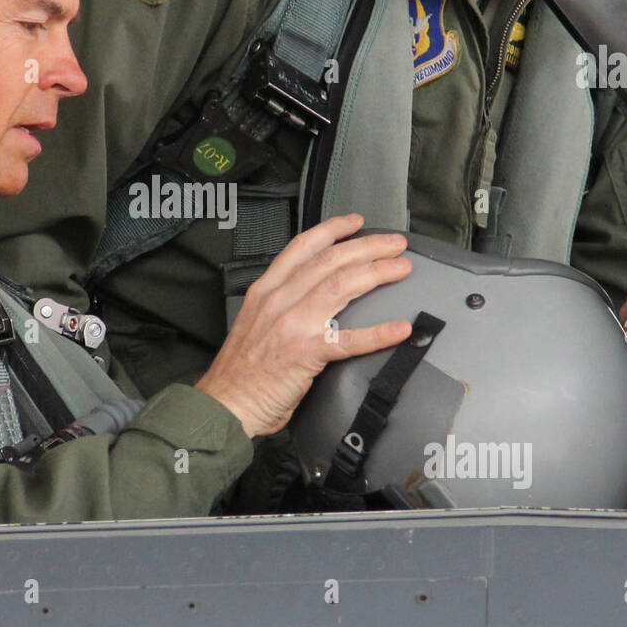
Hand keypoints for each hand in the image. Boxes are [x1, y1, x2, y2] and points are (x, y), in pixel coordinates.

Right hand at [195, 215, 411, 437]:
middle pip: (330, 260)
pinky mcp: (307, 354)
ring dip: (377, 272)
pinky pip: (349, 339)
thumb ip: (280, 306)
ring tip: (400, 268)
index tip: (355, 223)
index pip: (302, 247)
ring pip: (342, 285)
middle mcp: (279, 300)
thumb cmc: (240, 372)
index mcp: (266, 291)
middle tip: (394, 244)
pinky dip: (378, 333)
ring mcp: (293, 325)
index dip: (332, 230)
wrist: (225, 404)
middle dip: (368, 246)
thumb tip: (312, 298)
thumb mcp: (253, 322)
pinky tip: (399, 329)